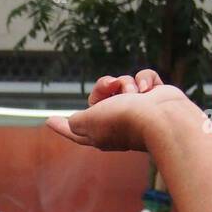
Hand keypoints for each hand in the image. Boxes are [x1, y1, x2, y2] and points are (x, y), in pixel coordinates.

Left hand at [46, 71, 190, 152]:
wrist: (162, 117)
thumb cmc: (124, 119)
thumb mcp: (90, 121)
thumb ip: (76, 122)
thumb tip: (71, 122)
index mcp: (99, 133)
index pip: (76, 130)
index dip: (62, 125)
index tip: (49, 120)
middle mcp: (117, 122)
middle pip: (98, 97)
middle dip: (103, 87)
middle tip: (111, 85)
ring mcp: (137, 109)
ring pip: (122, 83)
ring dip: (126, 83)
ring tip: (135, 94)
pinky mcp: (155, 96)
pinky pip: (143, 78)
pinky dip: (145, 79)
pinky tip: (149, 89)